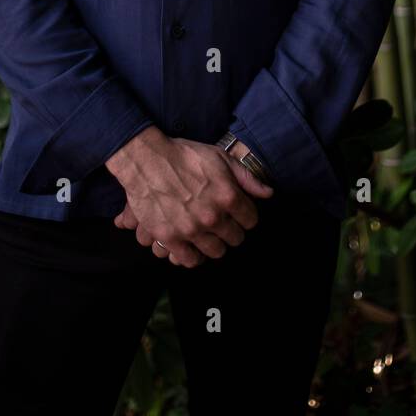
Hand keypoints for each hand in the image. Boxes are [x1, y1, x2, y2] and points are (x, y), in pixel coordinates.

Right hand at [106, 129, 273, 267]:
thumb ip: (246, 177)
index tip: (238, 213)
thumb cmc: (185, 155)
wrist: (147, 159)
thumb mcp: (221, 157)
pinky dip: (193, 256)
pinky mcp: (170, 237)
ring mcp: (191, 229)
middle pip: (235, 239)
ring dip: (214, 244)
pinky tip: (193, 246)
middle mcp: (213, 216)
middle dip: (231, 230)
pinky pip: (189, 260)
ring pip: (215, 252)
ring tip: (208, 235)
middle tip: (222, 223)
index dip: (245, 215)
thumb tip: (268, 193)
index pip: (251, 220)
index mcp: (228, 196)